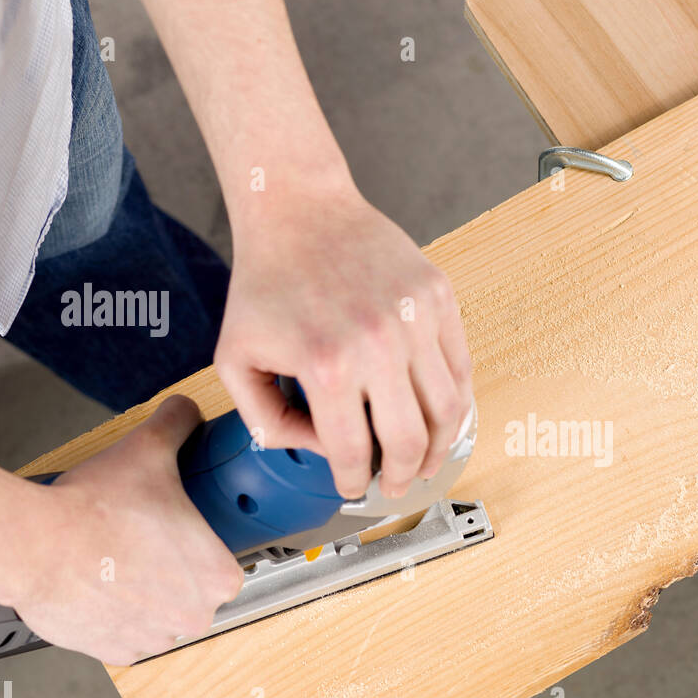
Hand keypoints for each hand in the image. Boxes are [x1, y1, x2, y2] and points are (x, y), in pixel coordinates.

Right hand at [6, 396, 244, 665]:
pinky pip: (126, 636)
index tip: (177, 536)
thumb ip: (177, 423)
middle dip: (171, 572)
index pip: (222, 565)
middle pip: (191, 592)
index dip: (197, 546)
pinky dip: (115, 617)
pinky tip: (103, 589)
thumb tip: (187, 410)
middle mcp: (193, 616)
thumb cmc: (94, 509)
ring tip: (119, 564)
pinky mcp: (115, 651)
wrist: (34, 543)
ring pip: (159, 615)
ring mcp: (154, 638)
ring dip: (145, 597)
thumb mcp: (149, 448)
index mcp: (218, 576)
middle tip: (142, 544)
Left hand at [213, 183, 473, 499]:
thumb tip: (321, 451)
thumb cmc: (266, 281)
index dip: (354, 481)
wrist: (299, 210)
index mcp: (326, 364)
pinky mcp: (439, 297)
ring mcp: (416, 319)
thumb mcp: (237, 360)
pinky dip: (455, 402)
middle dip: (401, 476)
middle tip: (394, 485)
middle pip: (409, 441)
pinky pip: (461, 367)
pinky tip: (438, 417)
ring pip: (448, 410)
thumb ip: (268, 421)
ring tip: (423, 459)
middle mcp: (378, 344)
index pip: (353, 450)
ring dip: (438, 447)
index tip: (354, 487)